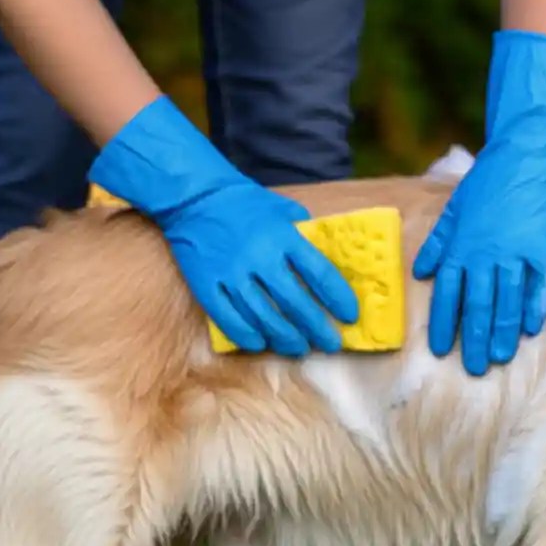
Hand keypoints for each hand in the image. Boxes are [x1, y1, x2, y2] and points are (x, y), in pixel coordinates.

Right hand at [89, 96, 357, 355]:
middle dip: (317, 328)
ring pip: (263, 316)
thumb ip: (305, 235)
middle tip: (330, 343)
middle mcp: (259, 257)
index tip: (350, 316)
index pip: (320, 274)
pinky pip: (228, 319)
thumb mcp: (283, 209)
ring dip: (285, 337)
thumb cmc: (245, 202)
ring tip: (300, 348)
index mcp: (283, 237)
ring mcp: (231, 274)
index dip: (338, 299)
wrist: (195, 197)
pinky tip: (261, 343)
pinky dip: (247, 335)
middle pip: (295, 303)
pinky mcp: (206, 285)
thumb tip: (327, 261)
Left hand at [413, 31, 545, 376]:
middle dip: (473, 339)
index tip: (441, 350)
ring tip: (499, 358)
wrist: (526, 155)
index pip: (448, 294)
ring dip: (501, 332)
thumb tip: (422, 271)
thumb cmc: (488, 180)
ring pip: (506, 302)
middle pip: (477, 305)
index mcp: (461, 246)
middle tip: (473, 368)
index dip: (444, 324)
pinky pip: (537, 285)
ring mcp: (515, 253)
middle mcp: (485, 255)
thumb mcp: (454, 207)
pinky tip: (531, 330)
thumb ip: (439, 241)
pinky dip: (534, 308)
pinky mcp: (542, 248)